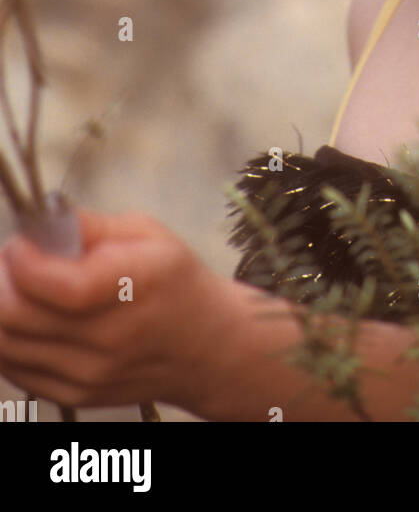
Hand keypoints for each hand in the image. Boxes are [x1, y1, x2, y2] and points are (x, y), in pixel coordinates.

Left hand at [0, 207, 227, 411]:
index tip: (20, 243)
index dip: (25, 261)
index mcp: (138, 285)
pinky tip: (30, 316)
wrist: (204, 347)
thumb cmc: (174, 280)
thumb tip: (39, 219)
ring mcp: (90, 374)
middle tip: (17, 259)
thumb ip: (91, 225)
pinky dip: (10, 338)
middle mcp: (111, 338)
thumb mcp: (147, 232)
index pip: (63, 287)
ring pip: (7, 344)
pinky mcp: (74, 394)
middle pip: (17, 317)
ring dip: (2, 307)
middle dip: (3, 279)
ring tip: (23, 285)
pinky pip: (14, 368)